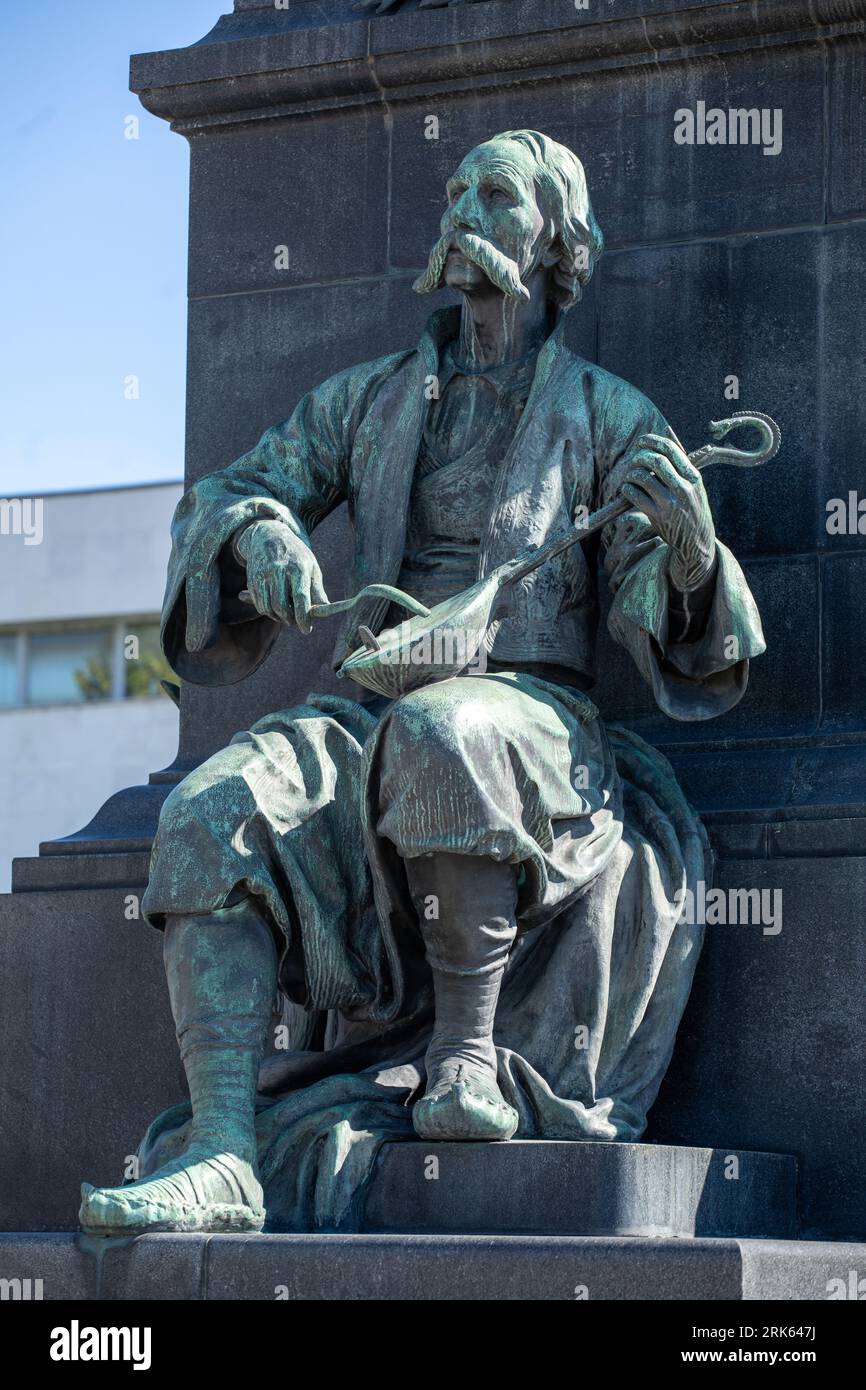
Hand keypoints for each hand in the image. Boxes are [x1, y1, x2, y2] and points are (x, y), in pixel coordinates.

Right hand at [235, 520, 328, 633]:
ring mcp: (263, 574)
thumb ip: (317, 589)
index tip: (306, 629)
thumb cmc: (295, 555)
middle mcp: (279, 569)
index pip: (300, 597)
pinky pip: (258, 603)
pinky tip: (274, 607)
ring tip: (286, 615)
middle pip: (281, 606)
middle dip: (289, 620)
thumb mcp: (311, 567)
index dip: (303, 616)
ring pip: (267, 608)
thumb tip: (326, 609)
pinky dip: (266, 610)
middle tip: (296, 623)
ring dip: (277, 617)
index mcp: (298, 567)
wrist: (268, 535)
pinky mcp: (252, 578)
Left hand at [620, 433, 716, 591]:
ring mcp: (670, 503)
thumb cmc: (693, 509)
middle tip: (633, 460)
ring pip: (643, 477)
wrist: (697, 542)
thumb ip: (681, 462)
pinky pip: (635, 495)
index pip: (671, 450)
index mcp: (694, 477)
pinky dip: (627, 489)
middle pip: (655, 460)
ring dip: (631, 473)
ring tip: (629, 477)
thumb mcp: (695, 485)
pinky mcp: (658, 516)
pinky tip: (627, 489)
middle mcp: (684, 488)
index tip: (641, 441)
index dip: (652, 441)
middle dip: (640, 456)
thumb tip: (667, 433)